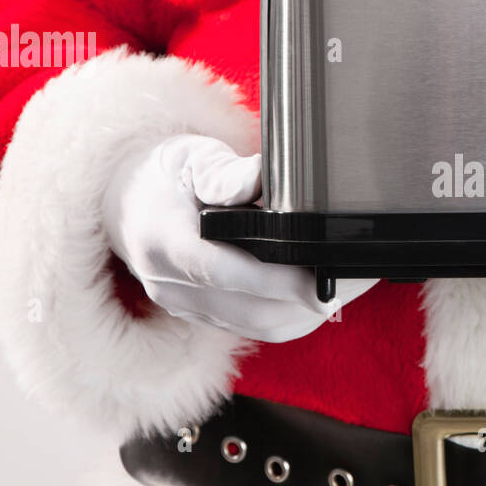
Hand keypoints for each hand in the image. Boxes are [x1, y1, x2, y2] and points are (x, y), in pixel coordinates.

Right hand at [104, 134, 376, 341]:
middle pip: (253, 311)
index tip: (325, 283)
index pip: (226, 271)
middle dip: (312, 301)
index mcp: (165, 241)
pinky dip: (294, 315)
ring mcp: (184, 307)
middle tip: (361, 277)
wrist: (124, 203)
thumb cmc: (164, 175)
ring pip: (261, 327)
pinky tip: (322, 292)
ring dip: (311, 313)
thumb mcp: (192, 158)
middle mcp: (170, 284)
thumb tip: (265, 178)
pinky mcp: (201, 316)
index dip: (280, 283)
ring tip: (353, 284)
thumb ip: (227, 174)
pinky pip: (256, 327)